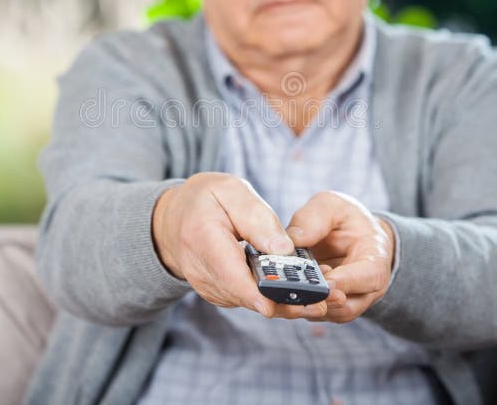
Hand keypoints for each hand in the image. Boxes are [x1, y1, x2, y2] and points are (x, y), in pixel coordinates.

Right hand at [152, 172, 328, 318]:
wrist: (176, 218)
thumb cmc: (207, 198)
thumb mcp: (231, 191)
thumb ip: (257, 218)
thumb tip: (284, 250)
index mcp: (201, 237)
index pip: (228, 271)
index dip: (253, 291)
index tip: (276, 304)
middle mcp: (200, 269)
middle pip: (243, 294)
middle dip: (281, 300)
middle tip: (320, 302)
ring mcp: (207, 285)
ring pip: (248, 302)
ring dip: (281, 303)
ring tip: (317, 300)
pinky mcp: (217, 293)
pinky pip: (247, 300)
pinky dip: (270, 298)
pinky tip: (295, 293)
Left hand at [285, 191, 394, 322]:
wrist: (350, 235)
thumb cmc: (345, 219)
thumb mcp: (332, 206)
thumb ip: (315, 218)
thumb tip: (293, 240)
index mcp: (375, 259)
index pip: (369, 278)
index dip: (346, 282)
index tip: (322, 281)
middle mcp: (366, 288)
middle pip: (346, 306)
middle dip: (318, 298)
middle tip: (292, 287)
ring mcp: (347, 301)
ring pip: (327, 313)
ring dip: (303, 303)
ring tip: (282, 287)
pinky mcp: (327, 306)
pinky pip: (312, 312)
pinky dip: (295, 305)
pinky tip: (277, 291)